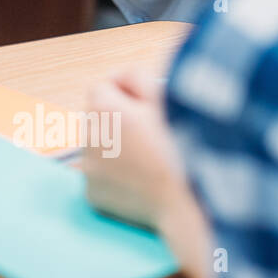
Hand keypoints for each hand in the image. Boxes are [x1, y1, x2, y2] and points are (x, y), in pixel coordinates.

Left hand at [81, 71, 191, 230]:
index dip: (125, 93)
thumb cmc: (184, 144)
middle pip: (97, 118)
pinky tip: (142, 180)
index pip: (102, 88)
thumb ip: (137, 76)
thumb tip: (122, 80)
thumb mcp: (166, 95)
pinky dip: (116, 176)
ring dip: (116, 148)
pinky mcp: (93, 195)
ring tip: (149, 159)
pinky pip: (101, 177)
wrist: (190, 201)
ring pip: (99, 148)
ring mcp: (89, 169)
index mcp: (102, 108)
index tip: (145, 104)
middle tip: (150, 134)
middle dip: (118, 121)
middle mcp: (88, 136)